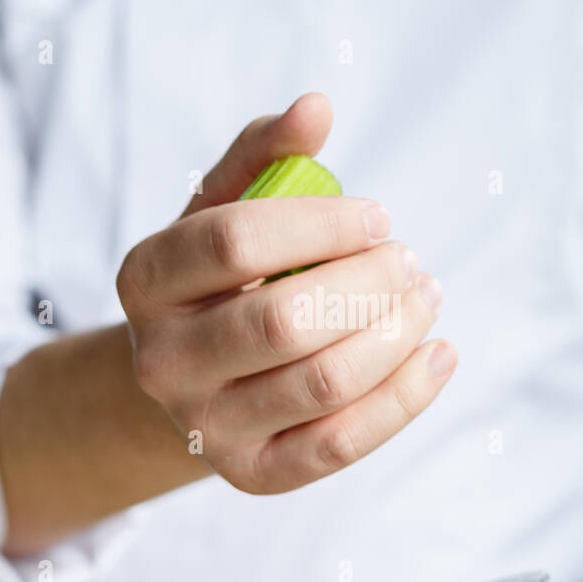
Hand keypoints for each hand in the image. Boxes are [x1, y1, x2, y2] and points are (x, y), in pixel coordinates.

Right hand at [116, 92, 456, 493]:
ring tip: (426, 297)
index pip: (235, 240)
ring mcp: (206, 426)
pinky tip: (438, 353)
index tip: (378, 217)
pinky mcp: (254, 475)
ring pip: (322, 381)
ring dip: (396, 333)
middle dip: (370, 281)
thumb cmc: (219, 280)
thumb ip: (264, 155)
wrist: (191, 379)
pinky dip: (406, 396)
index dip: (323, 223)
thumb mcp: (223, 210)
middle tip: (409, 261)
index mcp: (145, 279)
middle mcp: (162, 360)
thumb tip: (316, 106)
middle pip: (284, 319)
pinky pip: (343, 442)